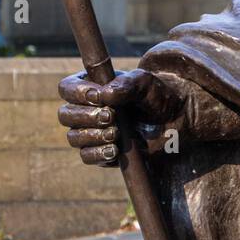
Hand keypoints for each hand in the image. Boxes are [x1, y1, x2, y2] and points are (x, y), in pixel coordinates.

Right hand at [57, 68, 182, 166]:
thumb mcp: (145, 83)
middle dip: (86, 117)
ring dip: (93, 135)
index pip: (67, 88)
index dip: (77, 93)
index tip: (99, 97)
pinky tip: (114, 150)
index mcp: (90, 86)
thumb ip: (126, 84)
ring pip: (74, 137)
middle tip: (111, 116)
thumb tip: (104, 96)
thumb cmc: (156, 96)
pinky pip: (87, 156)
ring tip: (116, 132)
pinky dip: (98, 153)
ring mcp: (90, 132)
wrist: (174, 121)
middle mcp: (85, 110)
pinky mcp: (100, 152)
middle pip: (65, 115)